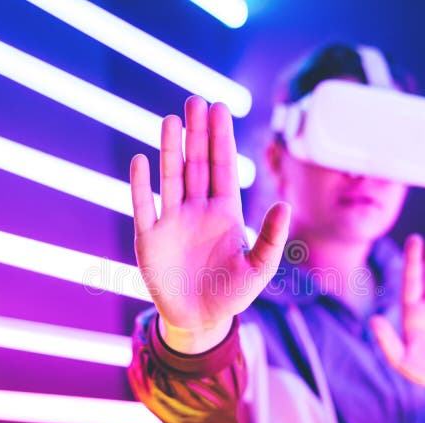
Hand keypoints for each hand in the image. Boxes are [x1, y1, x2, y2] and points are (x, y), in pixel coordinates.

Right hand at [130, 96, 291, 352]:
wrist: (200, 321)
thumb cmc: (232, 294)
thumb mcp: (258, 269)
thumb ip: (271, 238)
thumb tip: (284, 204)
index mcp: (225, 213)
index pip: (223, 167)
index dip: (221, 138)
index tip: (219, 107)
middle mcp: (198, 210)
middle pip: (197, 163)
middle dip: (197, 133)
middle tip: (195, 100)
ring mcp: (172, 221)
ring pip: (171, 177)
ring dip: (170, 149)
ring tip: (170, 119)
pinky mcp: (149, 238)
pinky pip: (144, 207)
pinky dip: (141, 186)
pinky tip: (140, 161)